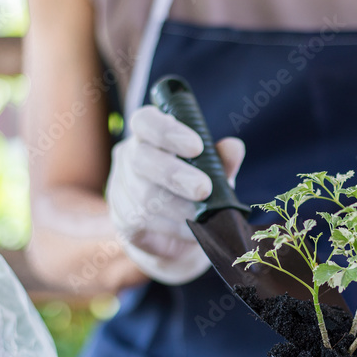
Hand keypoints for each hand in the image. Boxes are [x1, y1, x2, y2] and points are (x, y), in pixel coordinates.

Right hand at [106, 105, 244, 284]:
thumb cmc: (194, 191)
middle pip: (141, 159)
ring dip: (178, 207)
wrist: (177, 235)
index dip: (167, 132)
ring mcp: (121, 188)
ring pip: (144, 195)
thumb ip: (221, 160)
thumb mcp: (212, 174)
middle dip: (174, 174)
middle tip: (204, 188)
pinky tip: (193, 230)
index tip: (197, 146)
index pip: (145, 122)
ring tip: (204, 216)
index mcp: (149, 135)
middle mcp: (129, 156)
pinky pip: (143, 221)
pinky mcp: (122, 219)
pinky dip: (173, 227)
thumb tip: (234, 147)